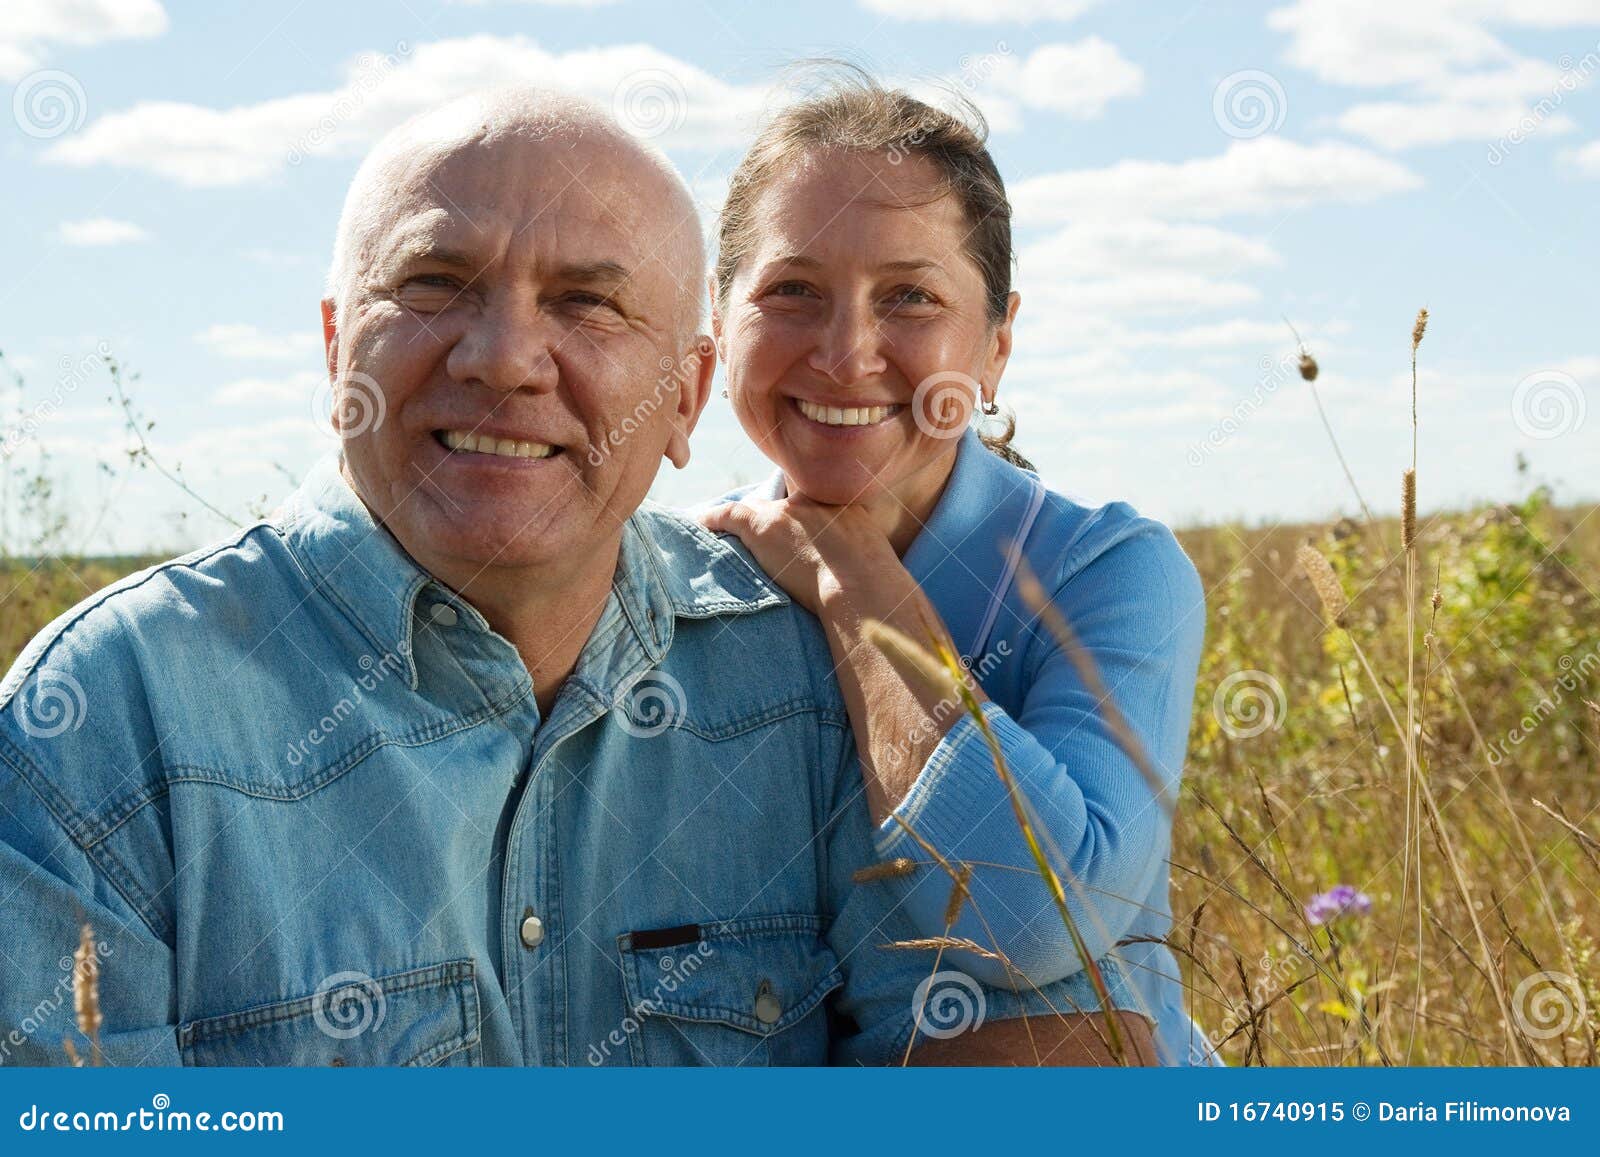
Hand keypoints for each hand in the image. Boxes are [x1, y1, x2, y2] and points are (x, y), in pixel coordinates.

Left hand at [698, 496, 901, 616]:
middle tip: (773, 527)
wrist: (859, 583)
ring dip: (746, 519)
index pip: (814, 488)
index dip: (803, 500)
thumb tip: (873, 571)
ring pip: (756, 506)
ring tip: (732, 527)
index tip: (798, 510)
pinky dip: (714, 519)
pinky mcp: (762, 525)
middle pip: (785, 495)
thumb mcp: (875, 550)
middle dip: (778, 508)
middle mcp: (812, 497)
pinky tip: (700, 521)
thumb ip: (864, 547)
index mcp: (841, 499)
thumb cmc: (874, 578)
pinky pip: (729, 515)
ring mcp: (785, 510)